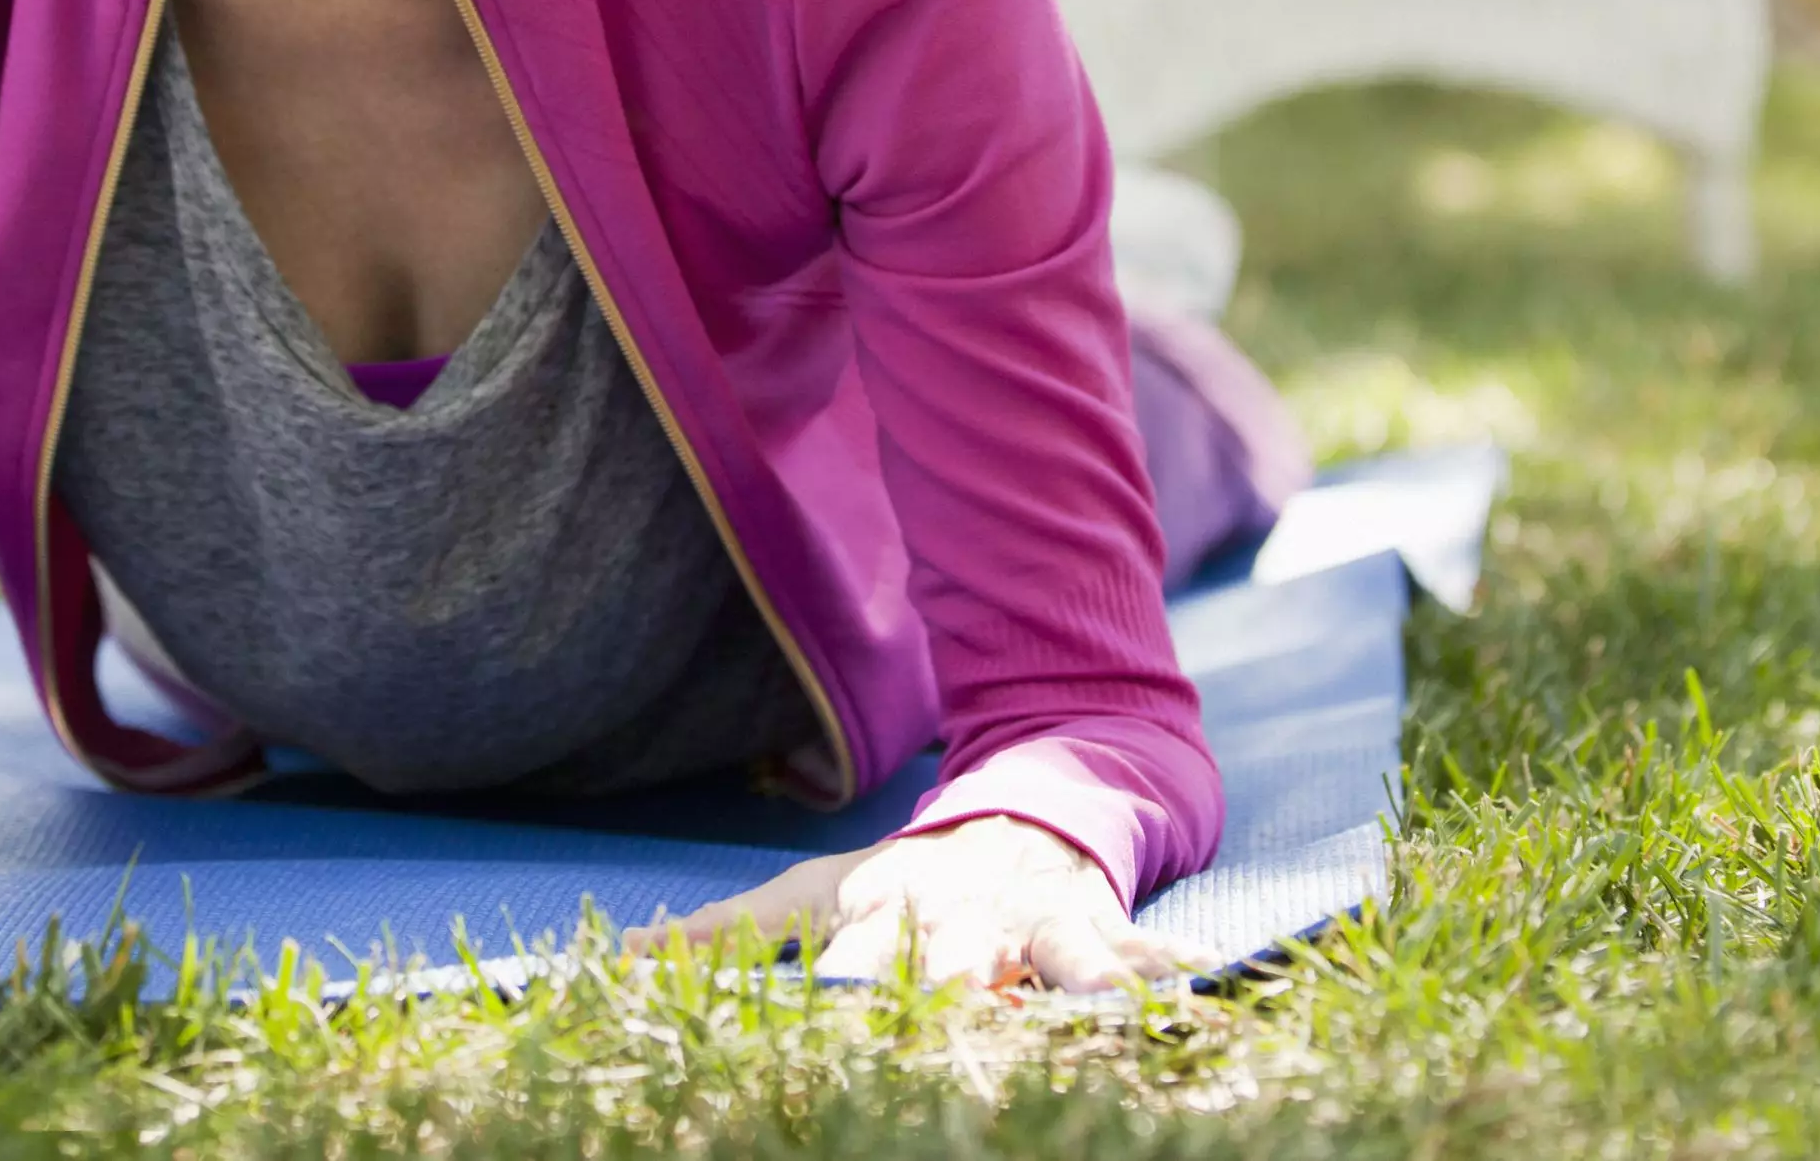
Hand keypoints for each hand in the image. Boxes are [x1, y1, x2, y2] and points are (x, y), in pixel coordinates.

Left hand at [623, 814, 1182, 992]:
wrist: (1030, 806)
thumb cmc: (909, 880)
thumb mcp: (815, 894)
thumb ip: (723, 935)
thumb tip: (617, 959)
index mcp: (887, 905)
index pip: (854, 952)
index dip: (841, 985)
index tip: (826, 1011)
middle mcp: (965, 915)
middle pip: (960, 958)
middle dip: (960, 987)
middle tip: (959, 1012)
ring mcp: (1040, 921)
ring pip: (1063, 957)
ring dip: (1083, 982)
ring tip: (1105, 1008)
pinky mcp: (1103, 927)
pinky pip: (1141, 956)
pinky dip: (1171, 974)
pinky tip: (1201, 986)